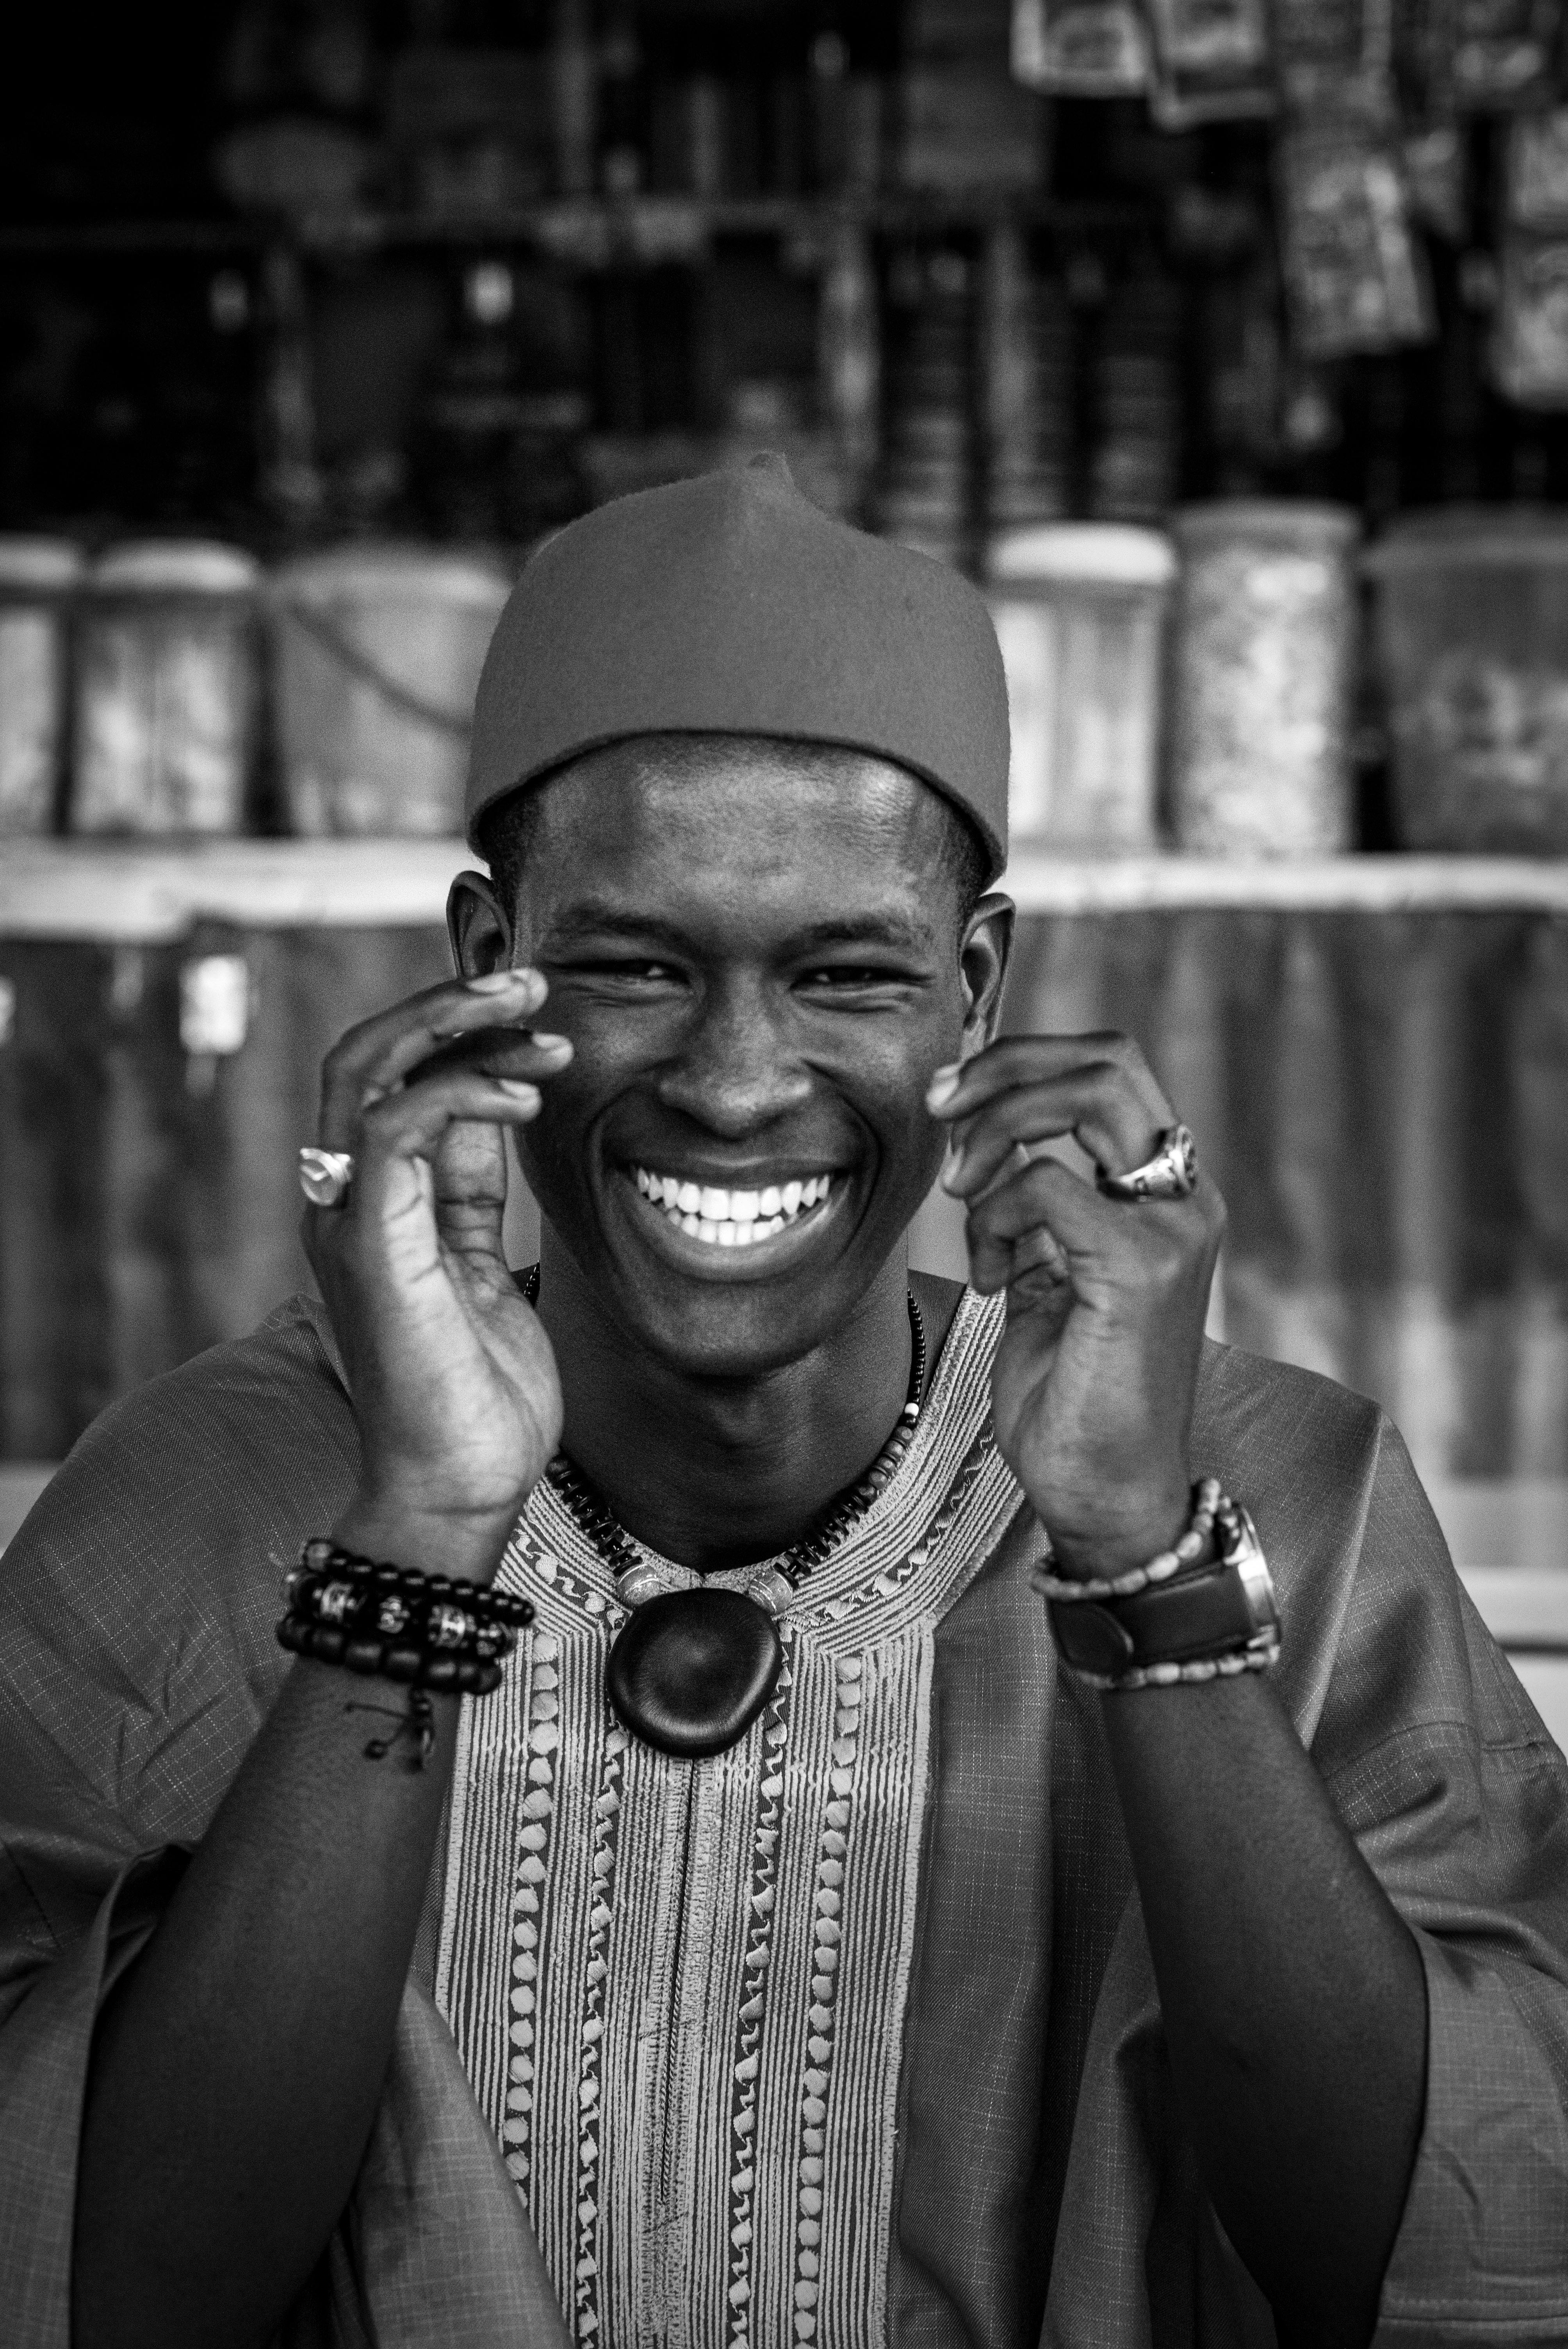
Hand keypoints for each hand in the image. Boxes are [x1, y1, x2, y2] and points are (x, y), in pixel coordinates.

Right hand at [303, 966, 571, 1584]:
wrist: (461, 1487)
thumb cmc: (481, 1393)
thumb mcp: (486, 1264)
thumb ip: (473, 1192)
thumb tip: (496, 1114)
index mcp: (375, 1203)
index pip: (393, 1078)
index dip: (455, 1031)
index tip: (536, 1011)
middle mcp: (346, 1200)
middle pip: (366, 1054)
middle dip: (448, 1004)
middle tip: (532, 980)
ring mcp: (348, 1219)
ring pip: (368, 1071)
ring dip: (453, 1027)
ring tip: (536, 1016)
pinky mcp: (370, 1244)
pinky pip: (396, 1128)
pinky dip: (460, 1092)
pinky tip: (526, 1097)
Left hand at [927, 1035, 1223, 1580]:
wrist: (1106, 1495)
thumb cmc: (1074, 1397)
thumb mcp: (1047, 1278)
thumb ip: (1035, 1211)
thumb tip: (985, 1146)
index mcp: (1167, 1195)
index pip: (1110, 1069)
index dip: (1024, 1060)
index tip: (950, 1094)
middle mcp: (1185, 1197)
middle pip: (1108, 1056)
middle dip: (1007, 1065)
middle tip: (940, 1105)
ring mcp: (1173, 1226)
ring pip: (1089, 1093)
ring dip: (998, 1123)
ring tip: (959, 1189)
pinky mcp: (1141, 1264)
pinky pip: (1046, 1184)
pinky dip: (995, 1214)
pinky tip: (990, 1275)